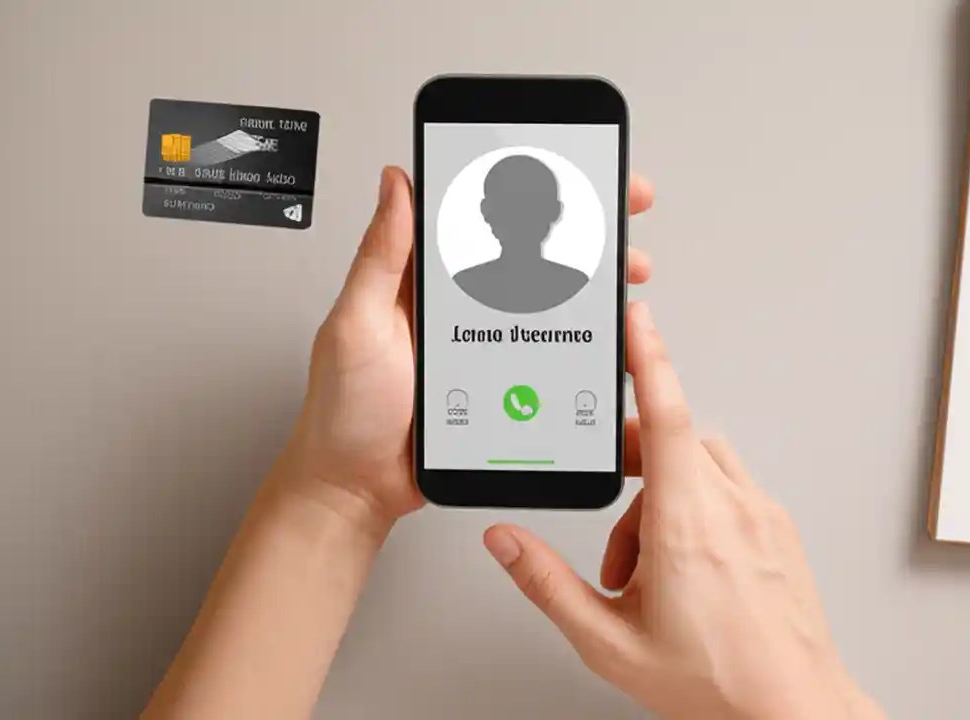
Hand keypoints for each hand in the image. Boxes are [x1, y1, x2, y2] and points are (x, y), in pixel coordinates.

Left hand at [287, 166, 656, 532]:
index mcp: (421, 278)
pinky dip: (582, 342)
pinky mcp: (500, 382)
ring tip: (626, 276)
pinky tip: (607, 338)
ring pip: (548, 300)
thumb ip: (379, 256)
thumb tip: (395, 183)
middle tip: (621, 212)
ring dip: (592, 283)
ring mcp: (482, 342)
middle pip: (529, 251)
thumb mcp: (356, 325)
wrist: (357, 488)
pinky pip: (547, 352)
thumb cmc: (343, 412)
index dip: (527, 184)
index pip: (480, 213)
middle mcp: (457, 303)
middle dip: (582, 228)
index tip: (569, 166)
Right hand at [483, 304, 883, 719]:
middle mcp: (731, 509)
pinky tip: (685, 568)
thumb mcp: (609, 643)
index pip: (664, 416)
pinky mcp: (779, 529)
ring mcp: (762, 516)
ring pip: (700, 464)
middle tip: (614, 526)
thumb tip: (506, 542)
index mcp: (687, 526)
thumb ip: (548, 585)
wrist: (794, 713)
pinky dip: (696, 509)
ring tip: (646, 566)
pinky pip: (729, 488)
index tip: (636, 319)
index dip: (647, 360)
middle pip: (671, 441)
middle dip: (632, 466)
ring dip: (662, 495)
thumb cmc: (718, 684)